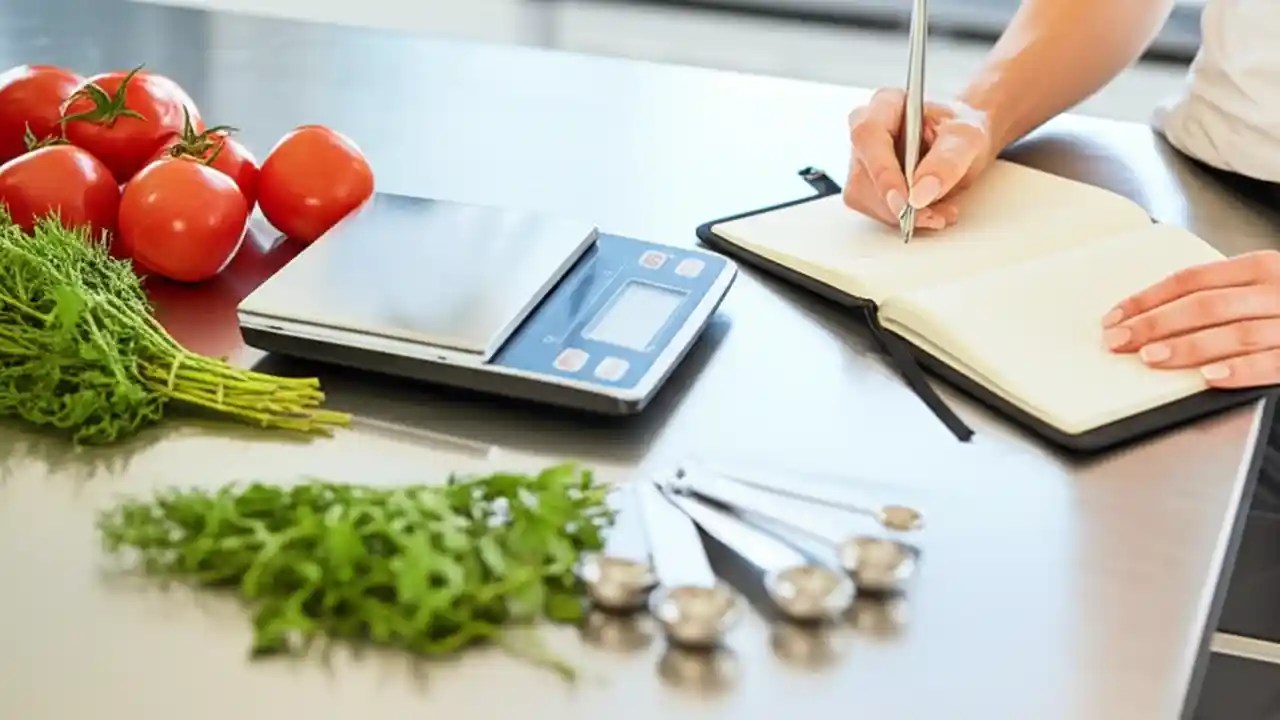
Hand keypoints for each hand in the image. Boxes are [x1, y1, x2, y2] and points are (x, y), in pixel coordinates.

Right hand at [843, 88, 996, 229]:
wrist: (962, 143)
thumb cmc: (960, 130)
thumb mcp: (967, 138)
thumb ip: (946, 162)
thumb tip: (921, 193)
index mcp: (886, 104)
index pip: (868, 136)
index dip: (882, 171)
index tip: (905, 200)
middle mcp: (868, 132)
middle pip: (862, 174)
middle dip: (897, 203)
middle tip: (932, 212)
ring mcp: (863, 160)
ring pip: (864, 197)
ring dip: (901, 214)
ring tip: (938, 210)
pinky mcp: (867, 184)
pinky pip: (873, 209)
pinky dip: (902, 218)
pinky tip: (927, 211)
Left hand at [1102, 251, 1279, 387]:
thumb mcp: (1262, 287)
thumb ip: (1221, 295)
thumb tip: (1155, 315)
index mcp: (1261, 267)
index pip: (1191, 279)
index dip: (1148, 298)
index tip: (1115, 317)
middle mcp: (1278, 289)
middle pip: (1204, 305)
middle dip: (1155, 324)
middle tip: (1118, 341)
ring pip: (1233, 333)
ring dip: (1188, 347)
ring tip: (1151, 358)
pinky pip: (1272, 363)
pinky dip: (1240, 370)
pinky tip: (1210, 378)